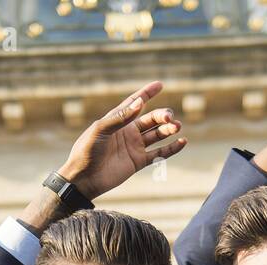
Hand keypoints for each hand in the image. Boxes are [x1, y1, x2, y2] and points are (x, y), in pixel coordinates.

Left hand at [57, 81, 185, 200]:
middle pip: (151, 119)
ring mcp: (134, 147)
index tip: (160, 85)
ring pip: (157, 134)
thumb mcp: (100, 130)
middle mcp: (128, 132)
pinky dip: (171, 149)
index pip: (135, 103)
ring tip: (177, 126)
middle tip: (169, 117)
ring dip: (168, 129)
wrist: (84, 179)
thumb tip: (140, 103)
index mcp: (117, 120)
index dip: (147, 93)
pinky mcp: (138, 162)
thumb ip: (120, 117)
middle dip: (162, 115)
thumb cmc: (86, 151)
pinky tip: (182, 142)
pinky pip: (159, 154)